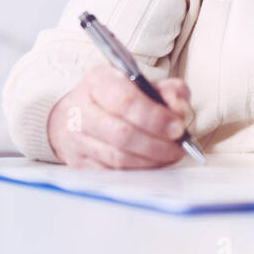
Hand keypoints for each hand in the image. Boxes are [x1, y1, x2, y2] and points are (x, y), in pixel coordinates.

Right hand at [47, 65, 194, 167]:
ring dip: (150, 160)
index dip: (155, 117)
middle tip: (178, 147)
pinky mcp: (76, 162)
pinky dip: (137, 171)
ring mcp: (74, 138)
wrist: (79, 114)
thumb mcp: (146, 84)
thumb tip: (179, 109)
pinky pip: (111, 173)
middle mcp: (79, 108)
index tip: (177, 127)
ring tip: (169, 156)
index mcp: (98, 80)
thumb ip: (170, 91)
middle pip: (122, 133)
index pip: (126, 100)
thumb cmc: (117, 97)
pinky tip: (152, 164)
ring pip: (117, 157)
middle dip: (156, 144)